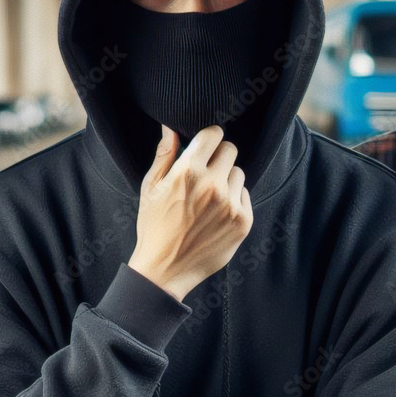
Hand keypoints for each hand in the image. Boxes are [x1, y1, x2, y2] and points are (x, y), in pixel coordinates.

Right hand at [128, 124, 252, 300]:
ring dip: (227, 180)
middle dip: (218, 157)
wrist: (164, 269)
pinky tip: (216, 215)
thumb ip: (164, 154)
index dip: (208, 138)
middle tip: (206, 174)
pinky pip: (245, 196)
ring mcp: (230, 204)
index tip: (204, 147)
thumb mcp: (150, 188)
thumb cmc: (154, 227)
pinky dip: (234, 201)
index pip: (214, 134)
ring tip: (209, 199)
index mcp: (187, 172)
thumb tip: (170, 127)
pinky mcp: (242, 221)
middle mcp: (212, 185)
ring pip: (238, 174)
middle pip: (230, 150)